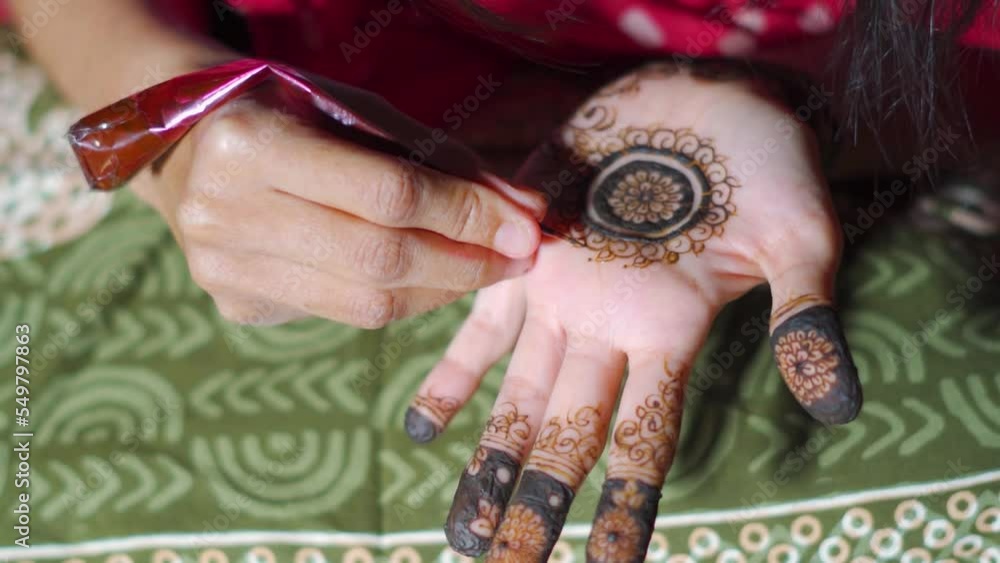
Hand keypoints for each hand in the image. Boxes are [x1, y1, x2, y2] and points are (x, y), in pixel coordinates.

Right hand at [130, 95, 546, 326]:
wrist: (183, 143)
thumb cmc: (286, 112)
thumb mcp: (356, 111)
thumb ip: (439, 159)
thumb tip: (524, 208)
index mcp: (252, 143)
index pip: (386, 194)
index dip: (465, 214)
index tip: (525, 226)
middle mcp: (224, 214)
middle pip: (378, 261)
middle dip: (465, 264)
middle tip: (518, 258)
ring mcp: (223, 269)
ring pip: (364, 304)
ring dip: (441, 290)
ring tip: (483, 269)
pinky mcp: (234, 304)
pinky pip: (341, 314)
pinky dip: (398, 300)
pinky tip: (427, 278)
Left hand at [404, 63, 861, 560]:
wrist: (699, 94)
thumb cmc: (761, 158)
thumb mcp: (798, 232)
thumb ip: (805, 314)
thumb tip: (838, 404)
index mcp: (670, 330)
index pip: (647, 436)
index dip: (629, 503)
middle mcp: (607, 326)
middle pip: (567, 431)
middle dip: (537, 500)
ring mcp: (559, 294)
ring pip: (516, 395)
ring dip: (489, 460)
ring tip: (462, 529)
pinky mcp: (522, 252)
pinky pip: (479, 323)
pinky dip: (451, 371)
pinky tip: (421, 426)